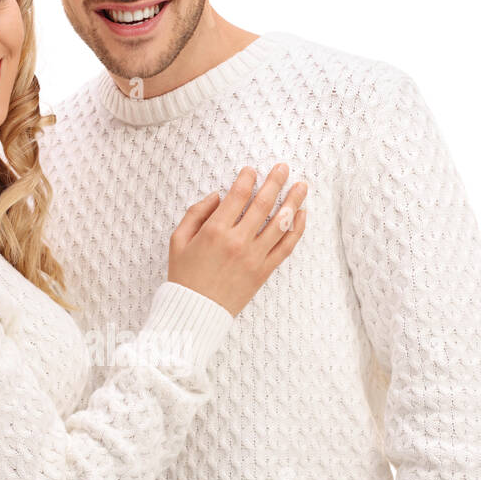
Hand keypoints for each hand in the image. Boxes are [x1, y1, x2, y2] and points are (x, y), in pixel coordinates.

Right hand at [168, 164, 307, 316]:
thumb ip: (196, 213)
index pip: (238, 195)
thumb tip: (217, 195)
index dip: (247, 178)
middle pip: (263, 204)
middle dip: (275, 181)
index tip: (251, 170)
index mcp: (214, 231)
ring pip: (280, 223)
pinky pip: (286, 246)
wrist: (195, 312)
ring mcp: (254, 257)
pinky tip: (302, 214)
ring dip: (293, 201)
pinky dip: (297, 229)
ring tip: (302, 186)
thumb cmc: (184, 276)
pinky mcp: (264, 271)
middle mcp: (238, 241)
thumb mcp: (178, 240)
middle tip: (283, 167)